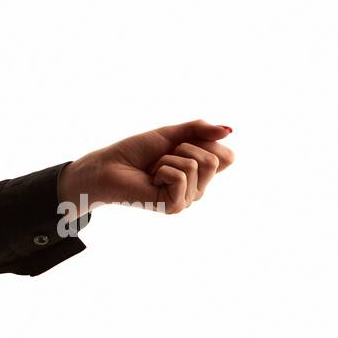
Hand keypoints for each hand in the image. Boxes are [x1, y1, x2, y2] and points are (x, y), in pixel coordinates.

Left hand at [59, 118, 235, 215]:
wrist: (108, 166)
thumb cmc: (136, 152)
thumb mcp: (171, 134)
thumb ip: (199, 130)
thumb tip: (229, 130)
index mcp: (200, 174)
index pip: (227, 156)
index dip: (205, 142)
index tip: (179, 144)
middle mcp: (198, 189)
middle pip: (215, 160)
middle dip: (185, 147)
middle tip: (162, 157)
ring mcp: (187, 200)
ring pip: (197, 165)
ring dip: (169, 158)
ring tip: (153, 169)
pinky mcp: (174, 207)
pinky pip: (181, 175)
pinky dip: (163, 169)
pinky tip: (150, 179)